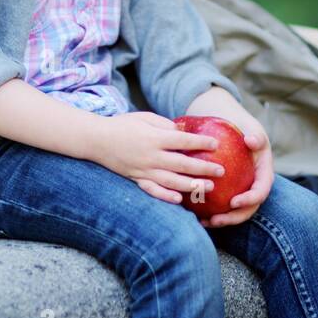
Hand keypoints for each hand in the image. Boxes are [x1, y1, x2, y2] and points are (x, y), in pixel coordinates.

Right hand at [90, 111, 226, 205]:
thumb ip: (165, 125)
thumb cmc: (123, 125)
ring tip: (208, 188)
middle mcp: (151, 156)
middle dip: (203, 168)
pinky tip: (180, 200)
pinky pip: (152, 190)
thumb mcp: (145, 117)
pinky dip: (166, 196)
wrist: (97, 140)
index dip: (200, 143)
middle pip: (182, 164)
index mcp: (154, 137)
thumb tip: (183, 132)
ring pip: (171, 181)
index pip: (183, 141)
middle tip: (221, 171)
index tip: (216, 145)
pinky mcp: (136, 179)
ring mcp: (143, 170)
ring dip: (191, 186)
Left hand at [198, 112, 273, 229]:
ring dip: (222, 220)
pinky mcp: (230, 192)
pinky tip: (197, 216)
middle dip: (234, 217)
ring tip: (205, 222)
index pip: (261, 191)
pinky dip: (212, 213)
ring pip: (235, 211)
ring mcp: (243, 190)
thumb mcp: (251, 127)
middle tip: (216, 219)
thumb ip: (255, 135)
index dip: (250, 199)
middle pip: (249, 208)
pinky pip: (223, 206)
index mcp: (264, 174)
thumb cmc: (242, 127)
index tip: (233, 202)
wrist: (231, 127)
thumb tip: (251, 141)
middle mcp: (255, 185)